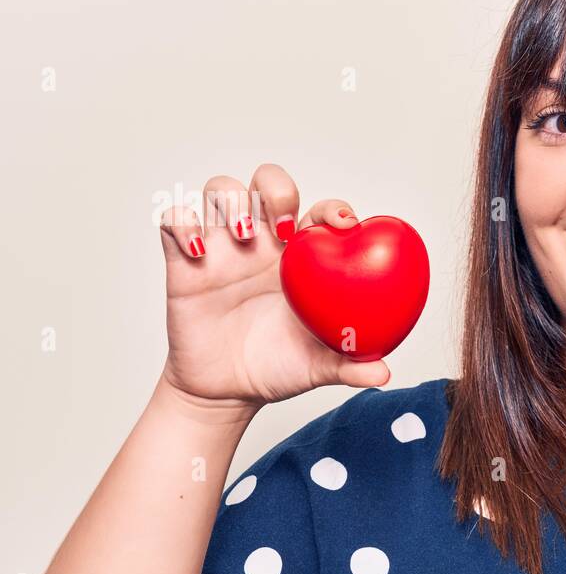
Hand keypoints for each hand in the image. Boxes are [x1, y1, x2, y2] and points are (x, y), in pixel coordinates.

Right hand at [157, 163, 390, 418]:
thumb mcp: (316, 368)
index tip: (343, 225)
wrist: (225, 390)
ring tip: (243, 237)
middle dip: (276, 190)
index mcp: (303, 259)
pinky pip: (174, 220)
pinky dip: (182, 222)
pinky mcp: (183, 260)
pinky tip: (199, 251)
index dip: (333, 209)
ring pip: (222, 190)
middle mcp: (263, 242)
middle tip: (283, 226)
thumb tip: (384, 374)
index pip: (321, 213)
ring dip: (231, 201)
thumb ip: (349, 367)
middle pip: (268, 183)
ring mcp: (222, 246)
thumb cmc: (277, 368)